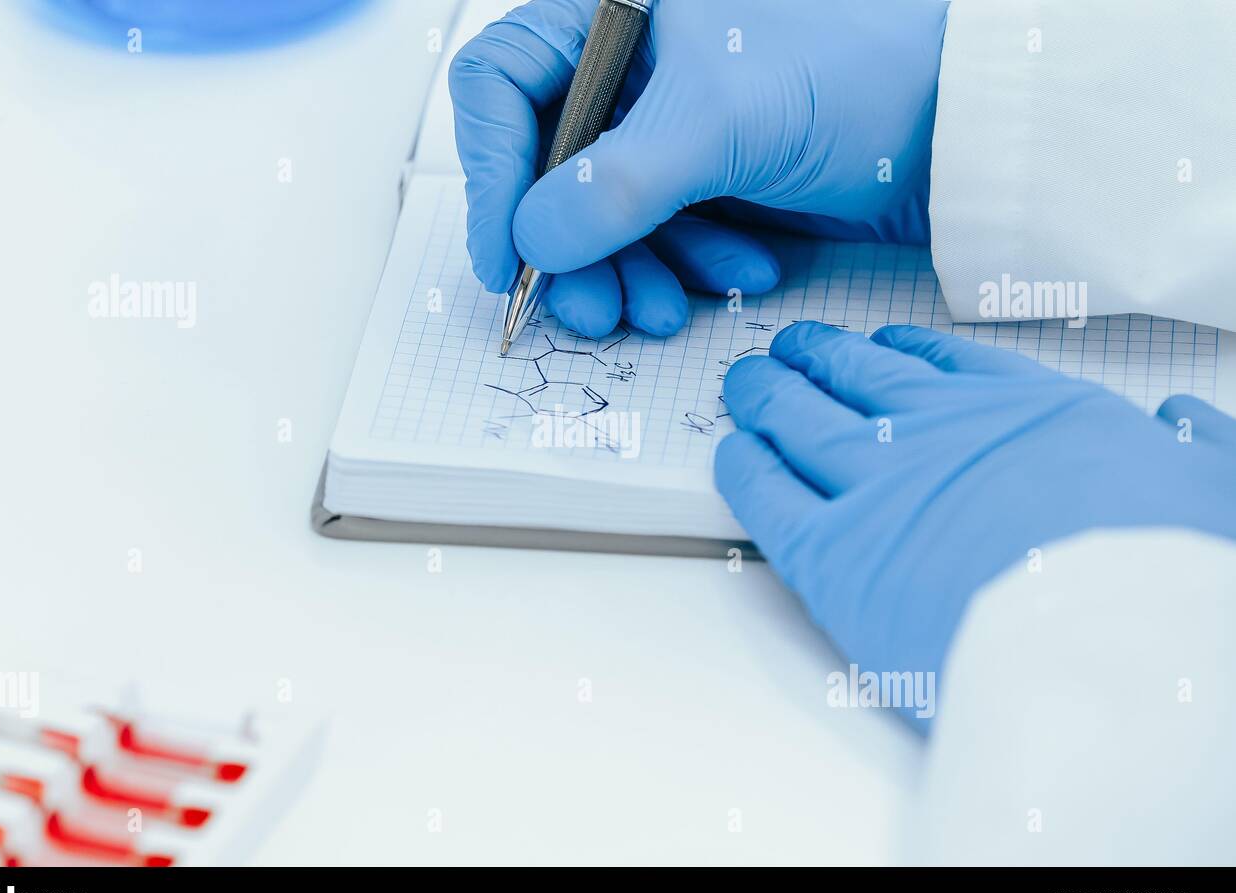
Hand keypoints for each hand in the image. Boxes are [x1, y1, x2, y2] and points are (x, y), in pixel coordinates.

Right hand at [449, 0, 948, 338]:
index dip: (489, 173)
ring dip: (626, 272)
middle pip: (544, 164)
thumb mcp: (723, 121)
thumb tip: (531, 239)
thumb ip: (611, 183)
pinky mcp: (703, 173)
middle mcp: (631, 63)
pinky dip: (684, 266)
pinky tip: (736, 274)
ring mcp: (667, 122)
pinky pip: (658, 232)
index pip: (502, 83)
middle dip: (568, 248)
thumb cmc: (858, 76)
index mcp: (615, 8)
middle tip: (591, 310)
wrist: (954, 125)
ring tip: (660, 310)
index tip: (505, 256)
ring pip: (599, 211)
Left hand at [715, 322, 1235, 726]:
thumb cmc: (1170, 571)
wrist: (1111, 641)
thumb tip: (1190, 422)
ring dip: (767, 395)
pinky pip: (765, 495)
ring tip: (746, 382)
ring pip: (800, 421)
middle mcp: (941, 433)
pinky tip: (729, 453)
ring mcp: (879, 487)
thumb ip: (1201, 451)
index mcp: (1027, 411)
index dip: (902, 351)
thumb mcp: (1217, 490)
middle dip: (818, 358)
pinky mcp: (833, 555)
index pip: (947, 362)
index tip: (880, 345)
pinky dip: (742, 466)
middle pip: (857, 378)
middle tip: (789, 349)